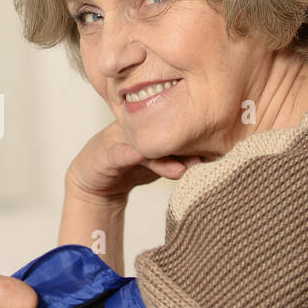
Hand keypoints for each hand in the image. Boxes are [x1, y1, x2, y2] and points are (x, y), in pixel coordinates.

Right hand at [67, 121, 202, 204]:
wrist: (96, 185)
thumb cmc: (131, 168)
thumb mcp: (159, 163)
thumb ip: (180, 158)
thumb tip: (209, 160)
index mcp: (146, 123)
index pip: (170, 122)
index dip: (191, 134)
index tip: (211, 148)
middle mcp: (131, 127)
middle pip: (158, 129)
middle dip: (181, 146)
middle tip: (200, 161)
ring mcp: (115, 139)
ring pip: (141, 145)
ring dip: (161, 158)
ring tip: (181, 169)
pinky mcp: (103, 156)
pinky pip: (118, 154)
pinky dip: (130, 155)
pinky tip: (141, 157)